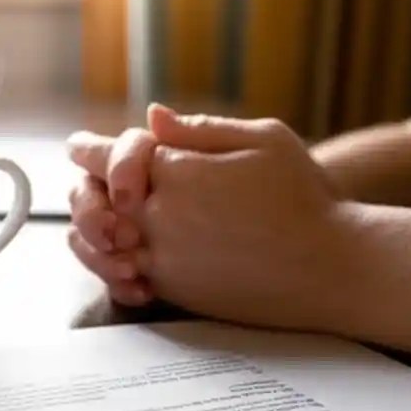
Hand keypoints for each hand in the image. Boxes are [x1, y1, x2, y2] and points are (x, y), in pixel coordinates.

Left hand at [68, 105, 357, 331]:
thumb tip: (152, 118)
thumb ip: (199, 130)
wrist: (333, 269)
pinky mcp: (174, 292)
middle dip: (86, 189)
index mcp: (177, 172)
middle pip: (90, 200)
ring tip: (100, 222)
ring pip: (97, 244)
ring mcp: (163, 259)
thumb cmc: (306, 199)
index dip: (87, 148)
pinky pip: (121, 278)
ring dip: (91, 230)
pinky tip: (127, 257)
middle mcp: (159, 217)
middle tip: (90, 184)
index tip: (77, 145)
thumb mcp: (264, 141)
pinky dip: (113, 265)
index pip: (107, 155)